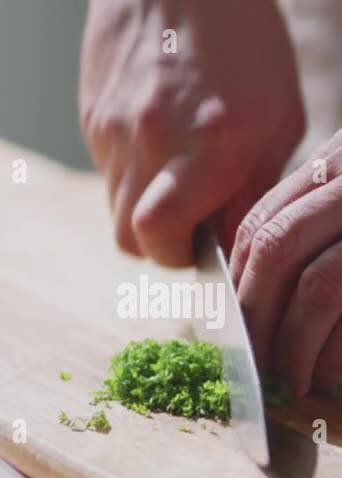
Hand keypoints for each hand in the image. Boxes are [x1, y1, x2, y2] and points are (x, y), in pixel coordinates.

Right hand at [80, 0, 304, 265]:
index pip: (158, 237)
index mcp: (208, 147)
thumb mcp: (280, 121)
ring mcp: (113, 129)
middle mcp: (151, 141)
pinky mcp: (92, 117)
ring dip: (143, 206)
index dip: (175, 256)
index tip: (195, 247)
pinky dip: (130, 172)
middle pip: (128, 237)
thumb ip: (252, 191)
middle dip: (156, 242)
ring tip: (172, 169)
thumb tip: (226, 242)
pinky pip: (107, 170)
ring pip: (114, 206)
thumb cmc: (246, 43)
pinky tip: (155, 138)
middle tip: (184, 218)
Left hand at [230, 129, 341, 396]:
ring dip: (294, 344)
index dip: (241, 278)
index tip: (235, 321)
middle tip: (257, 361)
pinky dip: (337, 352)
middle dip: (256, 314)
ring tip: (292, 379)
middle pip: (279, 249)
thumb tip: (253, 287)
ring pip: (319, 286)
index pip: (264, 221)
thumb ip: (318, 223)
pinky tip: (331, 375)